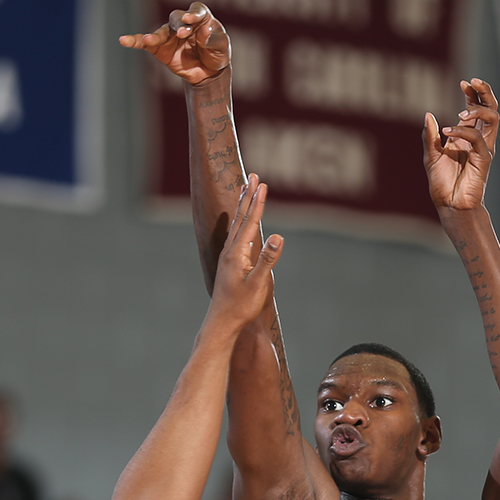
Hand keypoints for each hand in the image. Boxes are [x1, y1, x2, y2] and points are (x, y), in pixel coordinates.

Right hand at [118, 3, 229, 86]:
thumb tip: (205, 31)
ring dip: (155, 36)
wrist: (208, 72)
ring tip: (149, 41)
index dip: (193, 14)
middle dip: (179, 25)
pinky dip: (134, 41)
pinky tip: (124, 40)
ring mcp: (170, 35)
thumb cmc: (217, 53)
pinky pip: (145, 43)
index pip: (196, 11)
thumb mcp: (222, 48)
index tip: (189, 20)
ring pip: (160, 31)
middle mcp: (183, 23)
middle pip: (176, 18)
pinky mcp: (160, 48)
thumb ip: (214, 39)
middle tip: (182, 33)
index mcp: (201, 18)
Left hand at [207, 175, 283, 328]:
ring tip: (245, 190)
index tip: (262, 184)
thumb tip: (277, 237)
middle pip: (241, 218)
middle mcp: (230, 251)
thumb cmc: (241, 307)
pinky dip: (240, 223)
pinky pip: (236, 236)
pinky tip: (240, 224)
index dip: (258, 203)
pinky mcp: (229, 265)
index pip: (250, 222)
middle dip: (248, 196)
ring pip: (237, 226)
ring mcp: (228, 258)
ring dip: (242, 206)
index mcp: (237, 253)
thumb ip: (267, 260)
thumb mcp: (258, 284)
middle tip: (252, 176)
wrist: (222, 324)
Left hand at [424, 78, 499, 211]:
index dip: (473, 93)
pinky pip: (478, 138)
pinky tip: (447, 132)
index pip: (476, 108)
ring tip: (460, 113)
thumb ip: (430, 136)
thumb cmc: (442, 183)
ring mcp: (483, 148)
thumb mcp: (430, 156)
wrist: (449, 205)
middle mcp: (478, 140)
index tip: (463, 83)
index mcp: (467, 136)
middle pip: (491, 108)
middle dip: (485, 92)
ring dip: (477, 109)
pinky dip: (463, 131)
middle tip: (473, 82)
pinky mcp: (484, 159)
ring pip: (493, 118)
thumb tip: (428, 115)